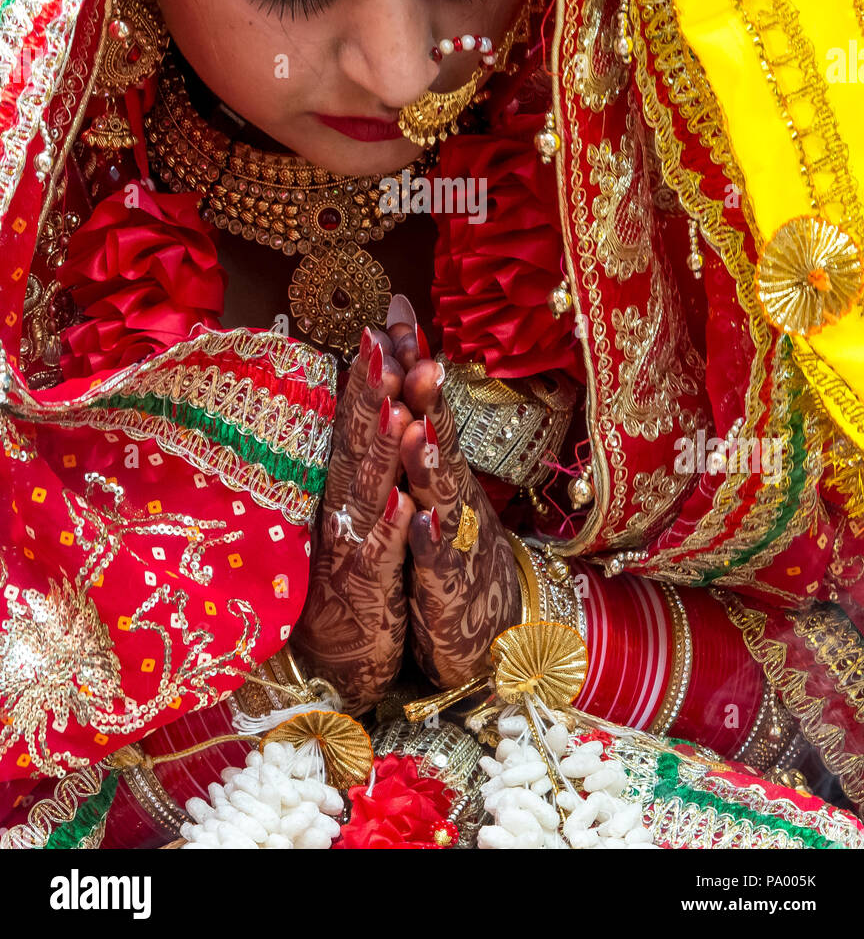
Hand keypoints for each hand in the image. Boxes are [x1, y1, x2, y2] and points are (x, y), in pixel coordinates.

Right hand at [292, 320, 416, 713]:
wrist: (342, 656)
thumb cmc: (353, 572)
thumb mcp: (357, 506)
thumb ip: (358, 455)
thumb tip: (361, 399)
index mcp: (345, 482)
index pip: (355, 420)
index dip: (368, 374)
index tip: (382, 326)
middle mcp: (342, 506)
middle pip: (356, 443)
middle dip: (369, 393)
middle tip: (380, 343)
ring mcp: (350, 548)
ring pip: (368, 493)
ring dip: (382, 453)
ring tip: (397, 410)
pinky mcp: (366, 593)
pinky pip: (381, 558)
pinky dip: (393, 533)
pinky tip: (405, 506)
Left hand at [400, 357, 520, 689]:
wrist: (494, 640)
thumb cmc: (454, 557)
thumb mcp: (436, 493)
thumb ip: (426, 436)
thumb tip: (408, 374)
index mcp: (440, 473)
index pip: (426, 409)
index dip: (413, 366)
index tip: (399, 315)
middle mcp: (452, 499)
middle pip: (440, 440)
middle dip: (429, 397)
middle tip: (417, 354)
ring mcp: (454, 543)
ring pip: (442, 497)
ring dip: (429, 460)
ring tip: (417, 426)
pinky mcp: (450, 593)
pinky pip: (439, 566)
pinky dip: (431, 544)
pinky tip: (423, 522)